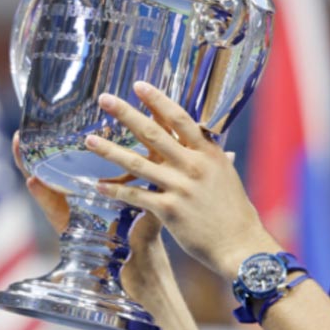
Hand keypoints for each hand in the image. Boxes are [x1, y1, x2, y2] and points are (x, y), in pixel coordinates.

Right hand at [11, 132, 165, 295]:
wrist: (142, 283)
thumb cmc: (148, 245)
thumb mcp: (153, 210)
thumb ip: (157, 187)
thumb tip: (174, 160)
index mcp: (106, 192)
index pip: (90, 161)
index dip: (82, 138)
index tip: (73, 118)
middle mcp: (85, 200)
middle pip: (62, 168)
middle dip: (48, 146)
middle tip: (30, 127)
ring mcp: (74, 215)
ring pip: (52, 185)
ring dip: (34, 164)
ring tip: (20, 144)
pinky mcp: (70, 232)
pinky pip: (54, 212)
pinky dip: (43, 196)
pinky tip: (32, 180)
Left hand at [83, 81, 278, 279]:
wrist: (240, 243)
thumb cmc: (235, 211)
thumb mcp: (226, 175)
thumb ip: (211, 157)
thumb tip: (208, 142)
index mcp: (208, 153)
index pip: (179, 118)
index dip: (158, 100)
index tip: (139, 86)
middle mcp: (193, 166)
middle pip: (153, 133)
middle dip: (126, 114)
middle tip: (105, 99)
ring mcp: (180, 187)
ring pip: (137, 163)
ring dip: (110, 150)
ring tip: (89, 140)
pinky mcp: (169, 210)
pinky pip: (136, 196)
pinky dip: (116, 190)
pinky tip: (99, 185)